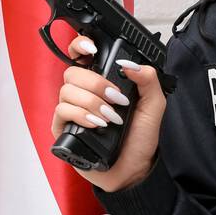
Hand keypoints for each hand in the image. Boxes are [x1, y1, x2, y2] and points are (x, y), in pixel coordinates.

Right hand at [51, 33, 168, 191]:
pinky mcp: (63, 129)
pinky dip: (81, 115)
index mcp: (102, 82)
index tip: (92, 49)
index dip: (80, 46)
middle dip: (96, 83)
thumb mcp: (154, 105)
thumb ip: (148, 80)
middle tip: (116, 98)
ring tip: (111, 118)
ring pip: (66, 91)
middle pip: (72, 72)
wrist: (135, 168)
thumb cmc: (141, 138)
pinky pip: (61, 112)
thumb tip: (130, 63)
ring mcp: (71, 111)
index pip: (81, 55)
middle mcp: (84, 93)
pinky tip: (97, 125)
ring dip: (92, 102)